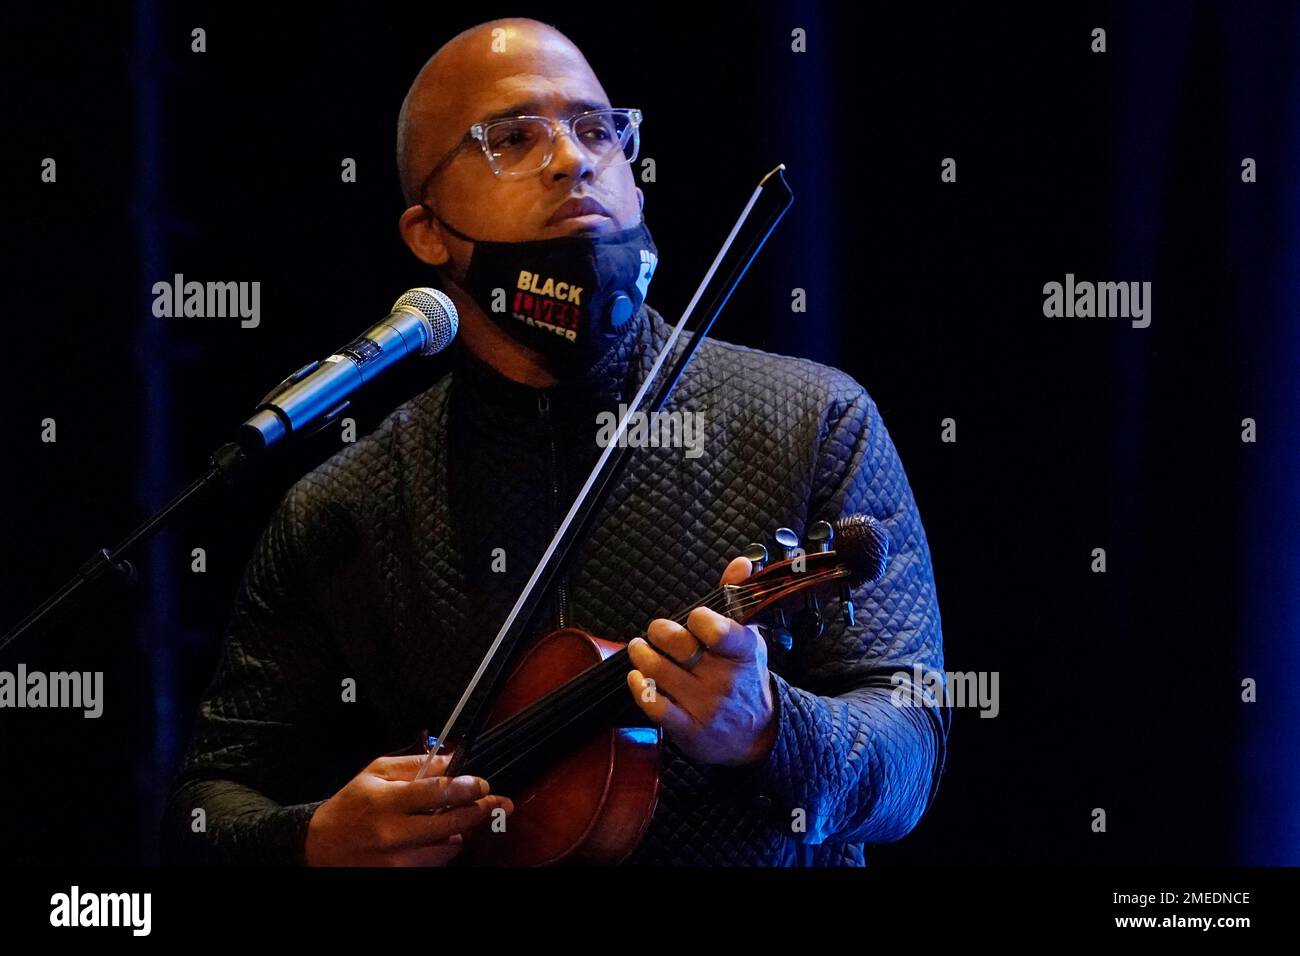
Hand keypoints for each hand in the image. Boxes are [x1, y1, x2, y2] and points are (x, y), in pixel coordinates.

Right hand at [304, 753, 513, 865]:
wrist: (320, 846)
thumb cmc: (351, 805)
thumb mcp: (376, 773)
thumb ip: (415, 765)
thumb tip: (451, 760)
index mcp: (387, 802)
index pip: (436, 792)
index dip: (466, 787)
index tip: (482, 784)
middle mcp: (393, 834)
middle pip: (451, 823)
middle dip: (480, 811)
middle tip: (498, 803)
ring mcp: (397, 861)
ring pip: (447, 847)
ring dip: (458, 832)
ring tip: (452, 821)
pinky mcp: (399, 876)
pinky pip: (435, 863)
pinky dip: (441, 850)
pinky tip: (434, 839)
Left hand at [626, 555, 778, 765]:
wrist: (758, 735)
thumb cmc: (746, 678)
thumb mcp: (749, 638)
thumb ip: (738, 598)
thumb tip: (742, 562)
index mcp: (744, 652)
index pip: (716, 629)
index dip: (698, 618)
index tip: (693, 618)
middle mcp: (725, 679)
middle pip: (679, 646)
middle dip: (660, 631)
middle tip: (656, 631)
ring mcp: (706, 706)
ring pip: (659, 671)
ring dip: (642, 654)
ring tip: (640, 648)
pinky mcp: (688, 729)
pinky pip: (654, 704)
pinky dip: (639, 686)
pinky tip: (637, 677)